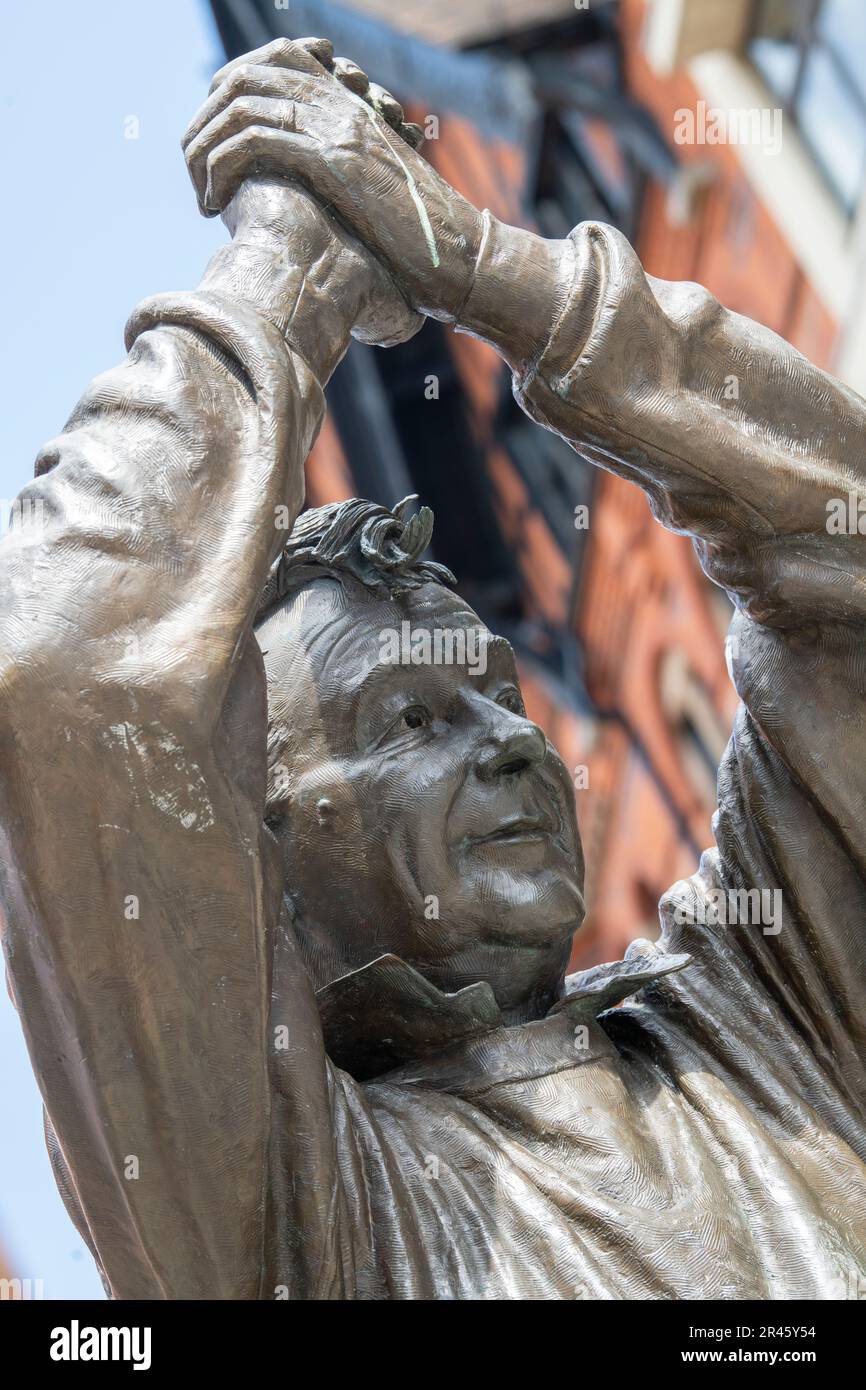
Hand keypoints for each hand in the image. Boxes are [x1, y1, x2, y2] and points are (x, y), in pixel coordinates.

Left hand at [182, 37, 484, 321]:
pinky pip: (254, 140)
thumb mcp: (374, 194)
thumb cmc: (422, 243)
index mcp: (352, 107)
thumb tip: (301, 191)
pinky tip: (213, 203)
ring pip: (241, 104)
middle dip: (206, 120)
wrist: (461, 256)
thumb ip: (340, 174)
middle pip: (246, 75)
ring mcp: (338, 129)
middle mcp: (342, 106)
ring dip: (204, 147)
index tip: (213, 138)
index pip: (277, 58)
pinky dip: (220, 167)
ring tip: (199, 193)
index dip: (232, 86)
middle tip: (193, 169)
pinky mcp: (333, 161)